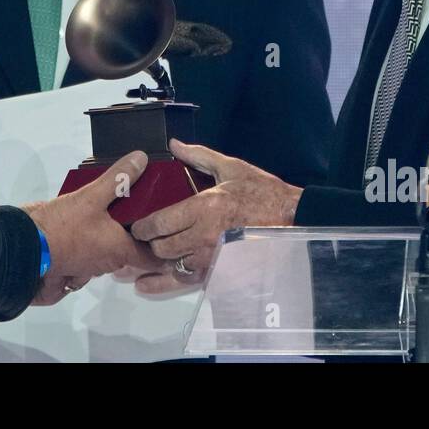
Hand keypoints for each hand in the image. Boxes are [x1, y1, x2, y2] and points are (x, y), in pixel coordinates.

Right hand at [24, 151, 165, 305]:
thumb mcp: (92, 196)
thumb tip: (141, 160)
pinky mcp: (71, 260)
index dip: (164, 246)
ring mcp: (88, 264)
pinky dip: (96, 237)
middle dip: (139, 235)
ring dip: (116, 235)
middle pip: (132, 253)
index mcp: (120, 251)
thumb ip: (118, 178)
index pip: (153, 258)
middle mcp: (107, 262)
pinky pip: (91, 251)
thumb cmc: (63, 227)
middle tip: (145, 210)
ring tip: (119, 209)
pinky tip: (93, 218)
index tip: (168, 229)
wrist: (25, 245)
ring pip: (111, 251)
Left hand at [129, 140, 301, 290]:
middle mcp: (205, 236)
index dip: (143, 227)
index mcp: (204, 207)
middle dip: (150, 244)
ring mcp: (214, 257)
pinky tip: (150, 284)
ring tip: (144, 261)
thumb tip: (174, 144)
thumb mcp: (231, 168)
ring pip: (174, 266)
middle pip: (163, 248)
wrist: (292, 217)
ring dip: (160, 262)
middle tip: (144, 239)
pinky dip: (169, 281)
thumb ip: (198, 156)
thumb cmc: (261, 192)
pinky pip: (189, 281)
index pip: (161, 223)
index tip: (136, 226)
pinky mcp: (222, 271)